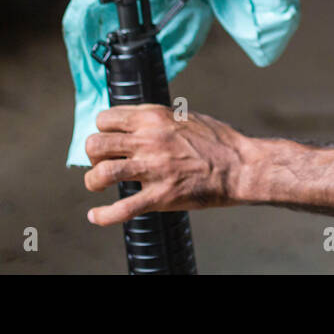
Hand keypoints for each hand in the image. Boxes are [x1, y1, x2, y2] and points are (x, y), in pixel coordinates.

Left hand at [83, 104, 256, 225]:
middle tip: (103, 162)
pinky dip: (103, 215)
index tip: (109, 140)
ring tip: (99, 185)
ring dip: (93, 181)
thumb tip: (135, 122)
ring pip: (101, 173)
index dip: (102, 130)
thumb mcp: (185, 116)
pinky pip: (121, 209)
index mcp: (154, 117)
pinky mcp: (160, 196)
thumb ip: (157, 119)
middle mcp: (149, 140)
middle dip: (93, 155)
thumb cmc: (218, 141)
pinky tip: (96, 216)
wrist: (241, 166)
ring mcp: (153, 168)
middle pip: (95, 144)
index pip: (105, 118)